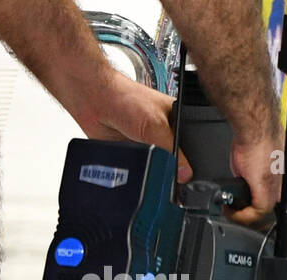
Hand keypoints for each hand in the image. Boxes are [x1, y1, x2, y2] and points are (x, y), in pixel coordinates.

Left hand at [73, 68, 192, 181]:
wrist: (93, 99)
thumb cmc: (124, 98)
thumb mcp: (156, 124)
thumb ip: (171, 150)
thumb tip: (185, 172)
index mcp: (177, 123)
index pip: (192, 148)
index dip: (192, 162)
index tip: (188, 175)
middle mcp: (164, 134)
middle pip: (176, 161)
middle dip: (172, 168)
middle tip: (168, 171)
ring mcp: (148, 144)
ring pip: (158, 167)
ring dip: (153, 169)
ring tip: (150, 166)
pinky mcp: (134, 153)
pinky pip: (141, 169)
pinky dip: (138, 171)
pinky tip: (138, 167)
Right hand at [228, 136, 286, 228]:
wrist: (258, 131)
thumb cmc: (265, 143)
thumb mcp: (274, 169)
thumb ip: (270, 186)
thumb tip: (260, 195)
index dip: (271, 218)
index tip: (256, 214)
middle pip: (277, 220)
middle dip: (256, 220)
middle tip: (242, 213)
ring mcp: (284, 199)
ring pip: (264, 221)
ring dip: (245, 218)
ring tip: (234, 210)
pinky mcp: (268, 199)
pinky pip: (252, 217)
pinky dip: (238, 215)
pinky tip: (231, 209)